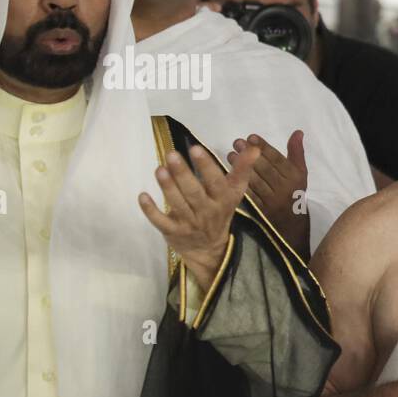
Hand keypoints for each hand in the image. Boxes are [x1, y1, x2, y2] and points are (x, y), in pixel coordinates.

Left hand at [139, 143, 259, 287]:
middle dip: (182, 173)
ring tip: (160, 169)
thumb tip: (254, 147)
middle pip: (194, 192)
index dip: (206, 166)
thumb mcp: (234, 192)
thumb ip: (242, 169)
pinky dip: (151, 210)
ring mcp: (190, 223)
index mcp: (223, 200)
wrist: (210, 249)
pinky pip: (161, 222)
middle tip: (171, 154)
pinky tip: (143, 195)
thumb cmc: (220, 211)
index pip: (216, 182)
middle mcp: (207, 212)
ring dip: (168, 187)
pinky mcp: (174, 232)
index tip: (195, 148)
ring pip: (178, 204)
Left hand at [227, 130, 309, 256]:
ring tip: (230, 154)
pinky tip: (228, 174)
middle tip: (236, 142)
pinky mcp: (260, 210)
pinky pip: (247, 194)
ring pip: (254, 180)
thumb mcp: (300, 173)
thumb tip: (297, 132)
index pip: (278, 160)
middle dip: (249, 155)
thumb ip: (297, 152)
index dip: (265, 147)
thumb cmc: (294, 193)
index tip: (251, 137)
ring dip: (240, 167)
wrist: (292, 224)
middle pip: (265, 169)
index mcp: (295, 177)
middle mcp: (284, 188)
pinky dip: (237, 183)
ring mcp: (271, 200)